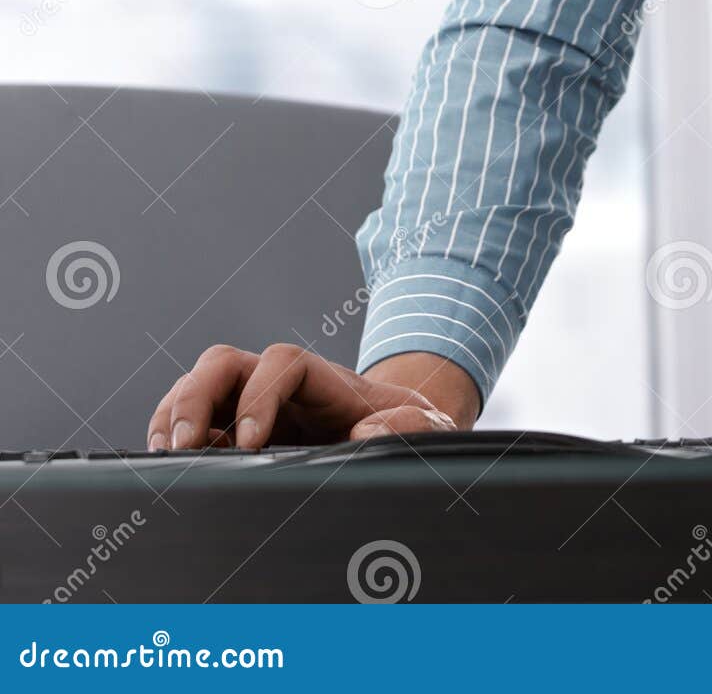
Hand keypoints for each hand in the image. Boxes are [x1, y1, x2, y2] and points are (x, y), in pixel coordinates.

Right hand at [147, 344, 462, 451]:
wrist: (397, 436)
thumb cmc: (408, 429)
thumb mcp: (428, 427)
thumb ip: (411, 426)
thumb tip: (368, 431)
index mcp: (325, 380)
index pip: (282, 363)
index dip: (260, 396)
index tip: (252, 445)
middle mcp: (281, 385)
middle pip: (224, 363)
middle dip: (196, 397)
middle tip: (184, 446)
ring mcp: (253, 404)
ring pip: (199, 385)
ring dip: (174, 414)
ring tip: (167, 458)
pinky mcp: (235, 432)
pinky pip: (191, 419)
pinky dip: (171, 434)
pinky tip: (171, 466)